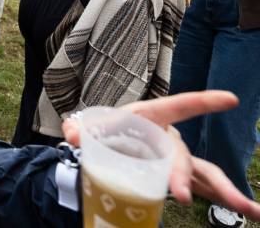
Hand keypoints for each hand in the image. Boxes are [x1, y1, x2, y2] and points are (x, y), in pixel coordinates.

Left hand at [62, 90, 259, 220]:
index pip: (178, 107)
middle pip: (181, 155)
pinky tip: (250, 214)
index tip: (230, 99)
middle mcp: (170, 139)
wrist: (113, 143)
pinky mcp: (182, 178)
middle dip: (181, 174)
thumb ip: (82, 130)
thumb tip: (71, 133)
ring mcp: (179, 160)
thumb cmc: (108, 130)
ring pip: (206, 175)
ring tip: (253, 211)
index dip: (203, 102)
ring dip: (228, 193)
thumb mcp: (93, 128)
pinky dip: (225, 202)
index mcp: (151, 118)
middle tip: (181, 195)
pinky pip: (205, 190)